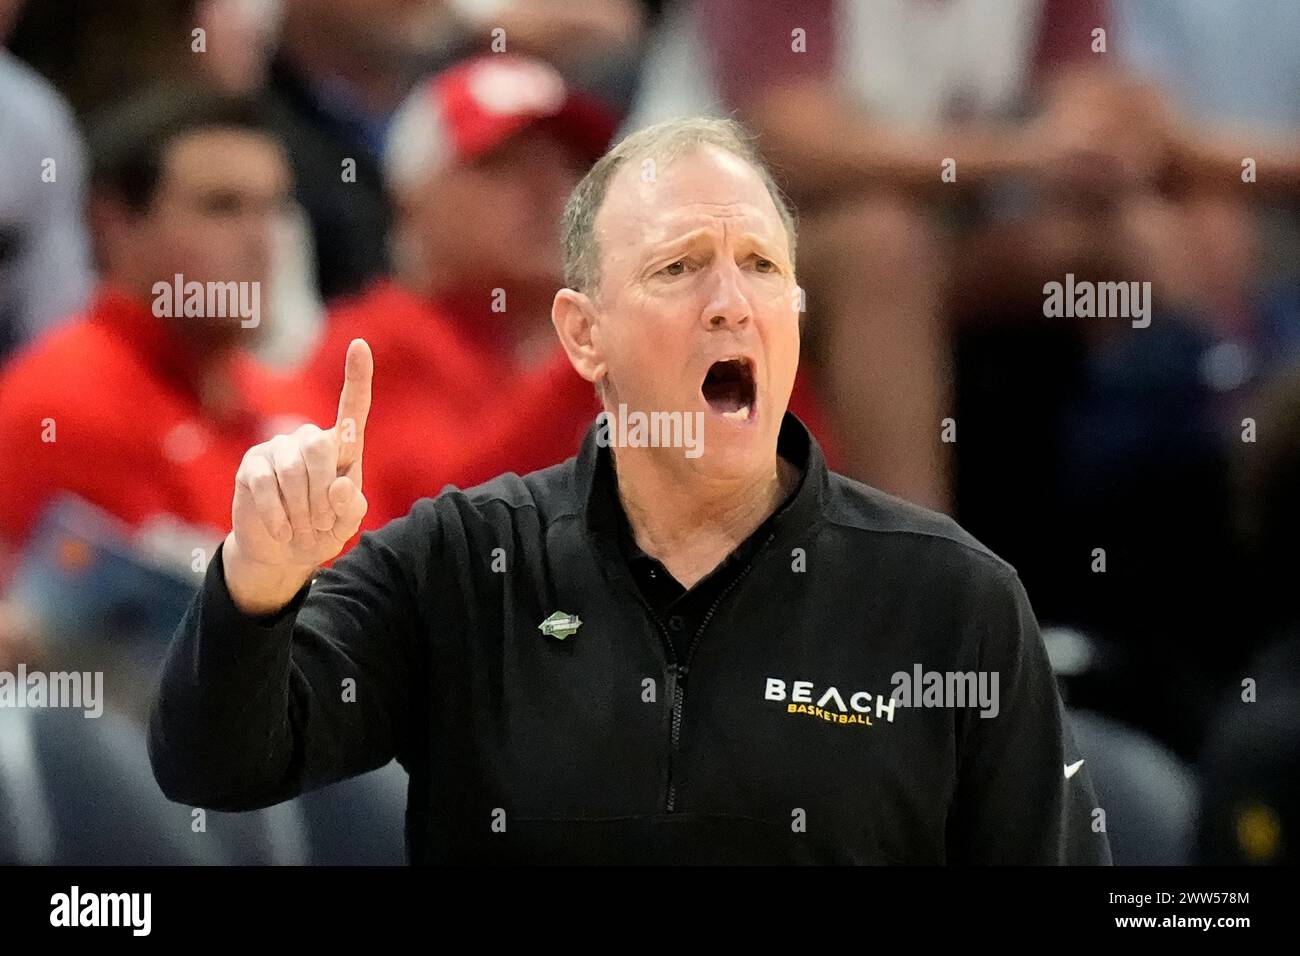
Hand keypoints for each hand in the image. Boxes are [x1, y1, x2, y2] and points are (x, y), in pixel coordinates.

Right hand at [223, 339, 371, 612]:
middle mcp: (310, 440)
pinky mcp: (252, 465)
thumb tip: (338, 484)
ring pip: (292, 469)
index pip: (352, 407)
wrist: (283, 551)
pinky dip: (278, 514)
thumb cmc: (323, 529)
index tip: (359, 345)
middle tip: (321, 523)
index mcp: (342, 448)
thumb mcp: (346, 523)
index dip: (357, 376)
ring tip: (303, 529)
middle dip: (322, 494)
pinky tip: (283, 530)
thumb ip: (350, 506)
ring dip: (301, 509)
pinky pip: (265, 484)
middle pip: (319, 448)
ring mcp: (277, 449)